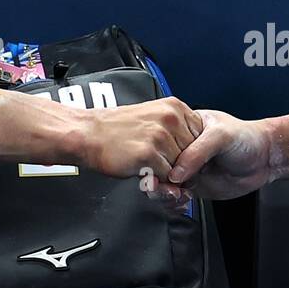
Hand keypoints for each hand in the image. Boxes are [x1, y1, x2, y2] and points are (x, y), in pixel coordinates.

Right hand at [82, 97, 203, 179]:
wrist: (88, 134)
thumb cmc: (116, 129)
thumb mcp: (152, 117)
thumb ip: (174, 129)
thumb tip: (193, 150)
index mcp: (174, 107)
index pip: (201, 135)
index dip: (192, 151)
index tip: (180, 156)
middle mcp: (169, 119)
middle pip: (193, 152)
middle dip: (182, 164)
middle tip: (164, 165)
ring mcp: (159, 136)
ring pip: (181, 166)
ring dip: (170, 173)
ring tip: (152, 167)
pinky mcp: (148, 154)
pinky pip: (166, 177)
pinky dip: (159, 180)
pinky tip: (145, 172)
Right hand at [147, 110, 275, 203]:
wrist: (265, 160)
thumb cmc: (246, 138)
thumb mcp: (221, 136)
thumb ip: (197, 152)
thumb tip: (175, 172)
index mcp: (183, 126)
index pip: (158, 141)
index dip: (154, 156)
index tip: (154, 169)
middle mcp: (181, 148)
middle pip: (156, 164)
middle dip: (156, 179)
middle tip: (165, 187)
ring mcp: (186, 168)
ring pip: (162, 183)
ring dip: (163, 194)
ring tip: (176, 195)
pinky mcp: (192, 186)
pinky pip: (173, 197)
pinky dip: (173, 203)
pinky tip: (182, 201)